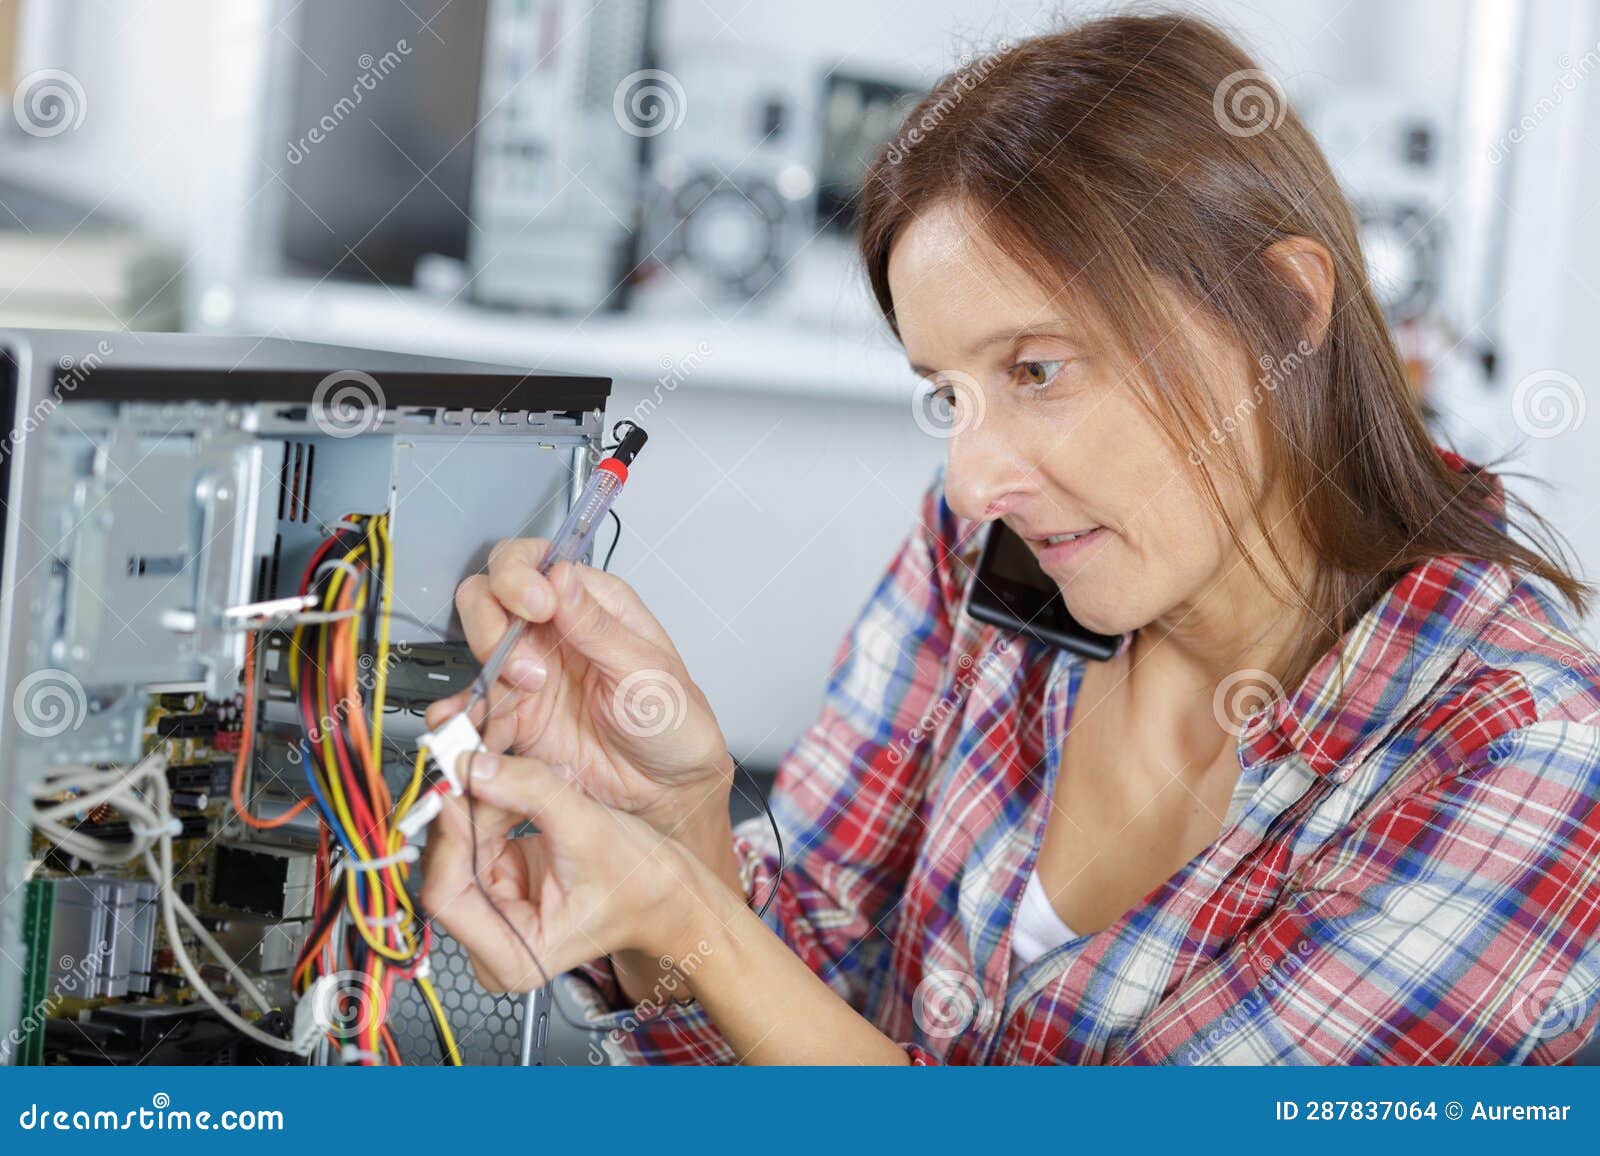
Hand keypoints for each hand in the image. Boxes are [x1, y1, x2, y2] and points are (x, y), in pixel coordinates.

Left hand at [420, 751, 712, 989]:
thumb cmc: (641, 885)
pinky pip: (478, 838)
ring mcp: (495, 912)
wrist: (670, 891)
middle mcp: (494, 941)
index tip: (456, 787)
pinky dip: (494, 807)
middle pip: (450, 867)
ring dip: (483, 805)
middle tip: (481, 766)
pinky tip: (518, 789)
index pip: (446, 895)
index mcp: (511, 956)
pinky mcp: (501, 884)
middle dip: (469, 814)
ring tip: (514, 775)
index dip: (450, 837)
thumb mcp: (587, 829)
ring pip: (461, 846)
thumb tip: (473, 766)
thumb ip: (529, 792)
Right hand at [428, 542, 731, 846]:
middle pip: (491, 593)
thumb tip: (562, 575)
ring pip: (477, 643)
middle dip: (492, 617)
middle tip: (522, 658)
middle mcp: (556, 631)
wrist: (667, 792)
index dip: (520, 575)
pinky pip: (474, 702)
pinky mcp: (516, 715)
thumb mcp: (645, 671)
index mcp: (593, 605)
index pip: (535, 562)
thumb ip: (598, 626)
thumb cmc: (675, 724)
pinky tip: (474, 720)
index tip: (535, 606)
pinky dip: (464, 708)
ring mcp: (530, 671)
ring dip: (483, 663)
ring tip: (519, 692)